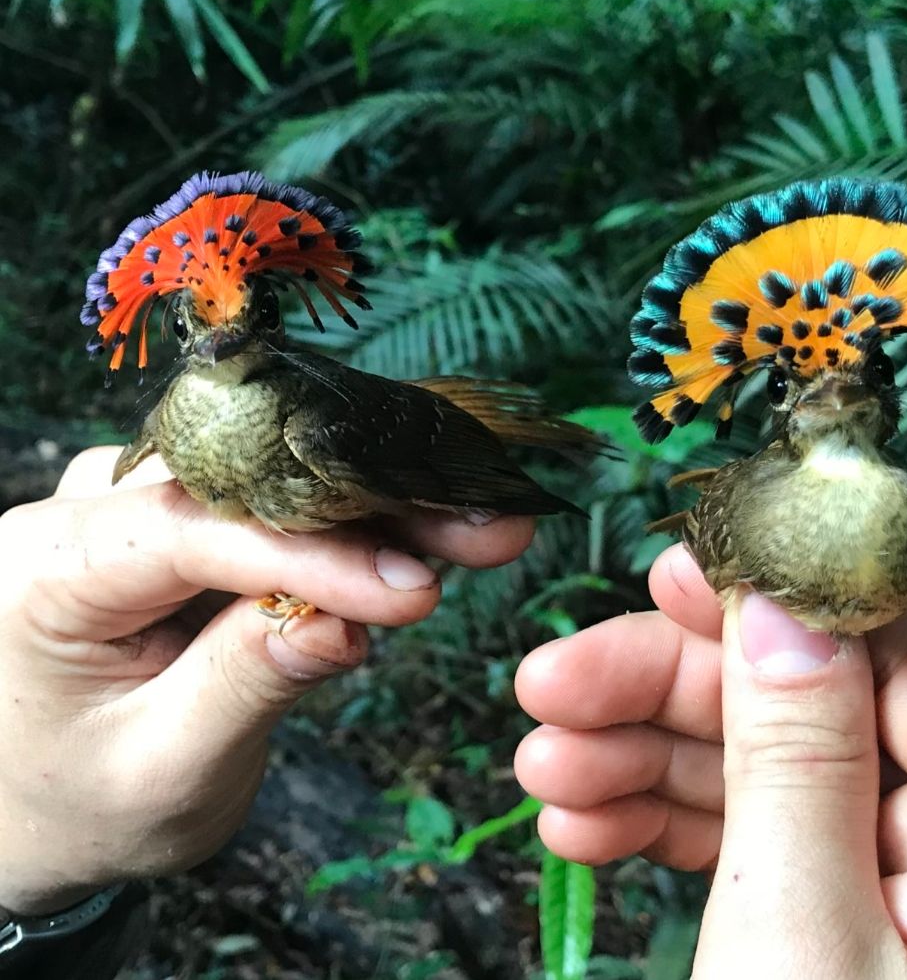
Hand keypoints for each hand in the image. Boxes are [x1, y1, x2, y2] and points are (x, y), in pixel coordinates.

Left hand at [0, 447, 532, 915]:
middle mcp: (90, 503)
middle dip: (379, 507)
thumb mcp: (162, 772)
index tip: (417, 589)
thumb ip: (246, 687)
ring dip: (388, 508)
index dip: (318, 557)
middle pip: (255, 482)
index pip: (196, 532)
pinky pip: (286, 500)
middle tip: (490, 524)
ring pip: (284, 479)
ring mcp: (143, 496)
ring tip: (482, 527)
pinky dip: (364, 521)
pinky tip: (435, 529)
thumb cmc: (80, 799)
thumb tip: (351, 623)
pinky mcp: (190, 509)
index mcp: (47, 568)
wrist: (36, 795)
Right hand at [515, 543, 906, 977]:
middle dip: (675, 690)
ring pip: (772, 769)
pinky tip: (587, 818)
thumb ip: (798, 761)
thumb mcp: (803, 945)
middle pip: (821, 705)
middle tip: (556, 678)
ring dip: (646, 756)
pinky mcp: (847, 922)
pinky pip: (757, 836)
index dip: (790, 599)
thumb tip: (778, 606)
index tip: (679, 573)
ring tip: (546, 767)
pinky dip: (667, 821)